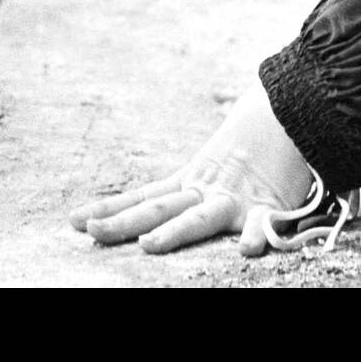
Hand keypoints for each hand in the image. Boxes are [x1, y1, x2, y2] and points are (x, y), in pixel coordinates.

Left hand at [68, 80, 314, 255]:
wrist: (287, 111)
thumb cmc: (248, 144)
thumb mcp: (207, 169)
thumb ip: (184, 191)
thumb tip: (149, 212)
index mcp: (189, 181)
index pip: (142, 197)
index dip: (108, 208)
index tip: (73, 220)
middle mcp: (204, 190)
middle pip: (157, 209)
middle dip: (123, 223)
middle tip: (91, 233)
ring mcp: (232, 198)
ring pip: (199, 218)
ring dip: (173, 232)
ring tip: (149, 245)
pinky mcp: (267, 206)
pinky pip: (263, 224)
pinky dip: (257, 235)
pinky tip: (247, 250)